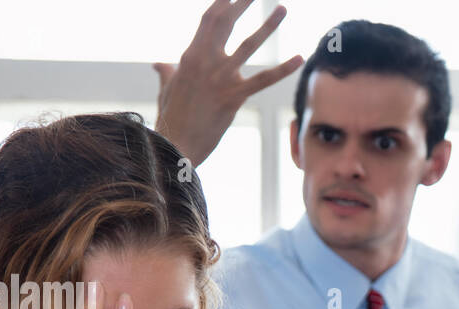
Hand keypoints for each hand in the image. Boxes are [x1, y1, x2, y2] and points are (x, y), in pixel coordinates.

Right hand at [154, 0, 303, 165]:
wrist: (174, 144)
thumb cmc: (171, 120)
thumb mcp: (167, 91)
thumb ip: (167, 73)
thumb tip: (158, 64)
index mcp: (190, 56)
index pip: (209, 21)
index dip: (222, 4)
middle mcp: (205, 60)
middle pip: (227, 22)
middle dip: (242, 2)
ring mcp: (220, 77)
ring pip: (249, 45)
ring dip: (268, 25)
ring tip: (282, 8)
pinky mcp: (233, 96)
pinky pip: (263, 80)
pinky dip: (283, 69)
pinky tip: (299, 57)